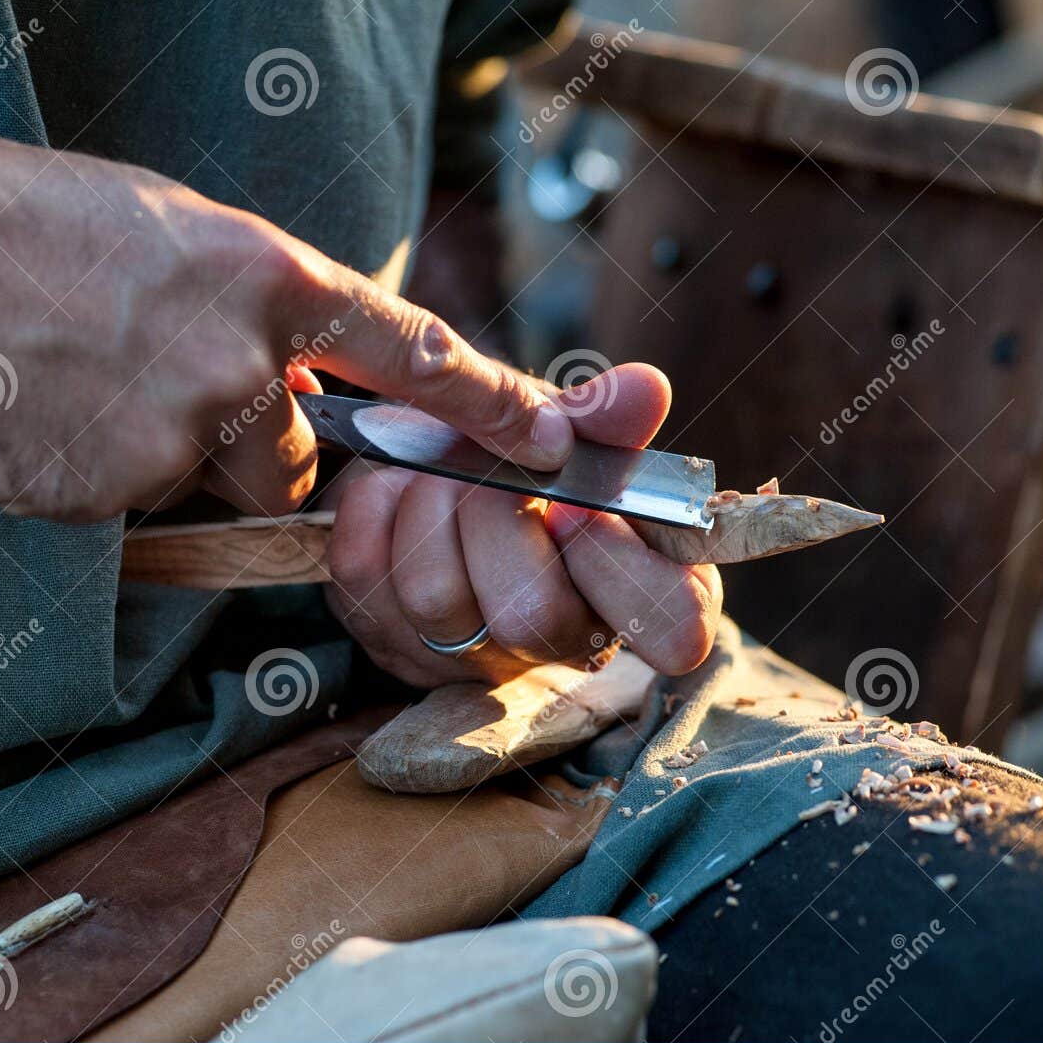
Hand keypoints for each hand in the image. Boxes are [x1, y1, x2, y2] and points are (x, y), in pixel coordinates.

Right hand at [0, 91, 575, 522]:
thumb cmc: (22, 220)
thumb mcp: (169, 235)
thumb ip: (250, 309)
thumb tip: (291, 375)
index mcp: (264, 278)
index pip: (411, 354)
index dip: (490, 402)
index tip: (549, 440)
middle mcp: (240, 365)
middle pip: (293, 460)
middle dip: (250, 447)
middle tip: (151, 383)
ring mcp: (175, 435)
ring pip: (211, 485)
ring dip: (168, 460)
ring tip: (79, 385)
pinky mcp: (107, 494)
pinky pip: (131, 510)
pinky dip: (96, 476)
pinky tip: (40, 413)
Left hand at [324, 363, 722, 686]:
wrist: (432, 460)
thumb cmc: (524, 454)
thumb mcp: (567, 429)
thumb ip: (606, 416)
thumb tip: (646, 389)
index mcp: (636, 594)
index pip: (675, 632)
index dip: (624, 570)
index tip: (579, 505)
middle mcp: (555, 644)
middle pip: (533, 617)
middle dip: (500, 515)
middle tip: (491, 465)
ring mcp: (465, 652)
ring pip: (436, 598)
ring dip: (432, 502)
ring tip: (442, 467)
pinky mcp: (384, 633)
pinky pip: (366, 570)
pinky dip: (377, 504)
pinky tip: (399, 486)